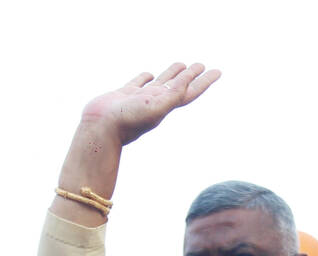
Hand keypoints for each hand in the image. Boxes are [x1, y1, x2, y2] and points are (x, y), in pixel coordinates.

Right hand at [79, 63, 219, 146]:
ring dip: (172, 74)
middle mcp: (155, 103)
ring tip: (181, 64)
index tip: (217, 71)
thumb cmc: (127, 121)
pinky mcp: (123, 95)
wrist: (99, 129)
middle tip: (201, 65)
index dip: (204, 81)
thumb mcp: (155, 108)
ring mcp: (139, 99)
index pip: (189, 91)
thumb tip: (188, 81)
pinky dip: (145, 77)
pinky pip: (138, 83)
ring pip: (159, 83)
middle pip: (178, 85)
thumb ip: (173, 95)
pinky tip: (150, 75)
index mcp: (165, 106)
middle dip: (191, 75)